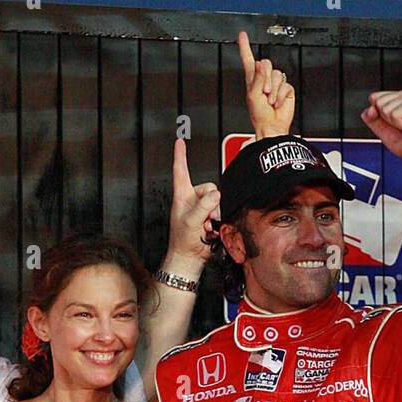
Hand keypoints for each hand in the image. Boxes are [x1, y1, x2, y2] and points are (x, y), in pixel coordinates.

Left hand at [166, 137, 220, 271]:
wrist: (189, 259)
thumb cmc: (183, 242)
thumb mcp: (191, 220)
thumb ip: (204, 206)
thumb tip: (215, 196)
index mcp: (182, 195)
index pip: (181, 170)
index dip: (181, 155)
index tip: (180, 141)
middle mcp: (191, 199)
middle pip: (210, 188)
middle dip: (211, 203)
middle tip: (204, 219)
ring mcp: (201, 209)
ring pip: (218, 201)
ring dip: (214, 215)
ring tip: (205, 227)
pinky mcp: (209, 219)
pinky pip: (221, 212)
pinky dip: (218, 221)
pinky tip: (210, 229)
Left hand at [238, 30, 294, 139]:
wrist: (271, 128)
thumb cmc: (259, 116)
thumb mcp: (253, 95)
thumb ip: (257, 78)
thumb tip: (261, 65)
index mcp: (252, 80)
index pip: (249, 60)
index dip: (245, 47)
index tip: (242, 36)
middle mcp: (263, 80)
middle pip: (267, 63)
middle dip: (265, 78)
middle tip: (264, 92)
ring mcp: (275, 84)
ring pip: (277, 74)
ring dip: (273, 90)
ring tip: (270, 101)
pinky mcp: (286, 90)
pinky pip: (285, 85)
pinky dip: (281, 95)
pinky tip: (277, 103)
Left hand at [361, 89, 401, 178]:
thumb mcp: (382, 130)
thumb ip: (371, 118)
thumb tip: (370, 108)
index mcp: (398, 97)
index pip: (374, 98)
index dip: (377, 115)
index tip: (394, 124)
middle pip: (377, 102)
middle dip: (385, 120)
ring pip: (384, 108)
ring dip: (394, 124)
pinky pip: (393, 114)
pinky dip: (400, 125)